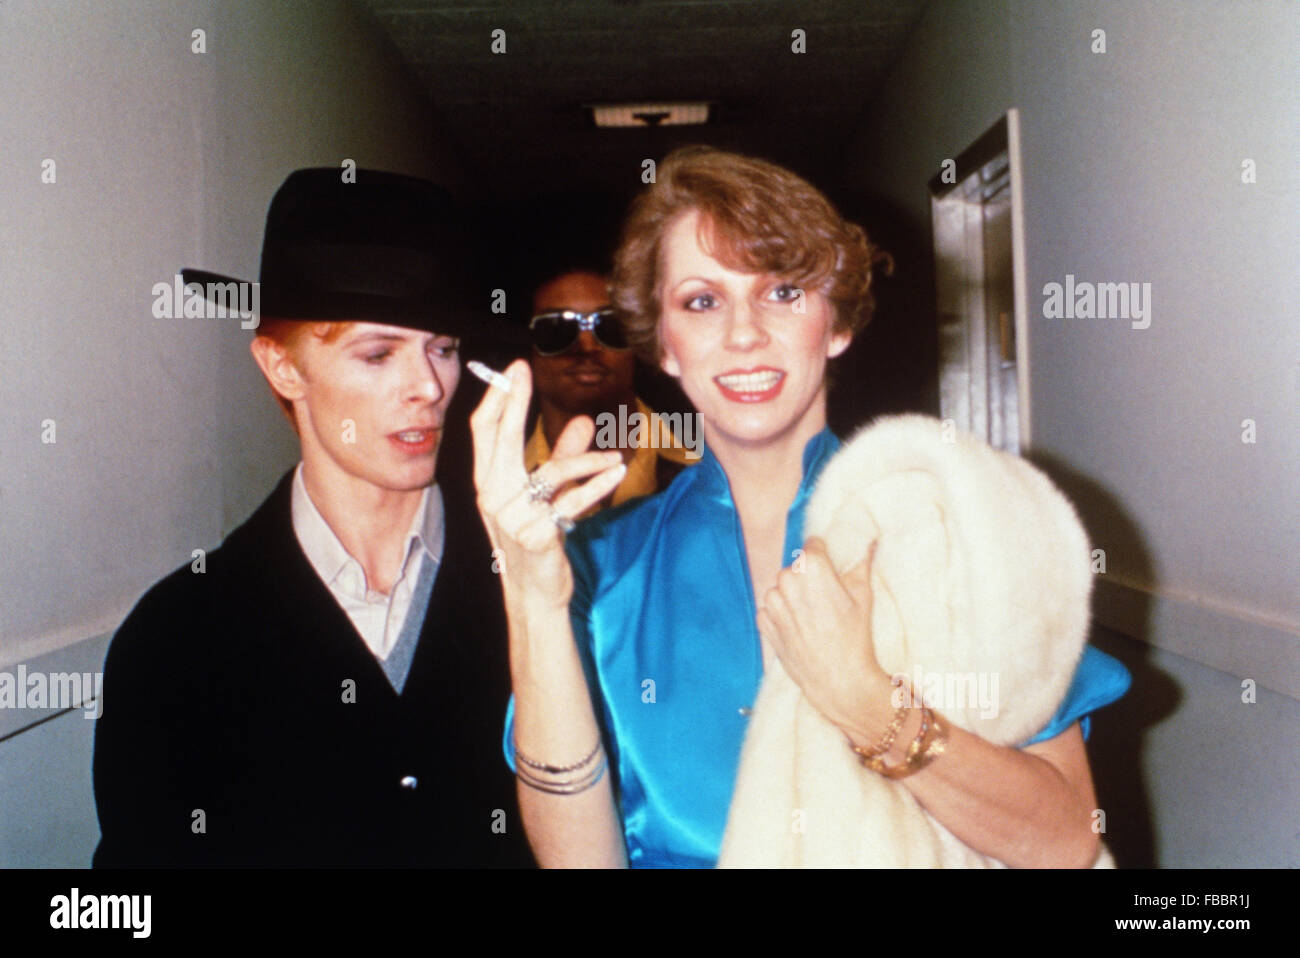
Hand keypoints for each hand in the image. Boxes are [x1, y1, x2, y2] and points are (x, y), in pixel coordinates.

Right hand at [469, 360, 625, 606]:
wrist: (535, 592)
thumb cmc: (537, 538)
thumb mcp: (545, 495)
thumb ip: (563, 457)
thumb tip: (584, 422)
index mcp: (488, 483)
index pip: (485, 434)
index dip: (497, 400)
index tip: (511, 369)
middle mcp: (493, 497)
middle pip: (501, 440)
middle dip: (513, 402)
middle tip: (524, 370)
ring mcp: (512, 518)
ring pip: (551, 473)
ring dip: (587, 460)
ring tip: (614, 455)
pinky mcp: (538, 536)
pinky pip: (572, 502)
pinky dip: (597, 487)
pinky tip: (617, 472)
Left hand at [755, 537, 892, 742]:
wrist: (839, 681)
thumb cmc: (855, 637)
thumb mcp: (864, 596)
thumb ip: (861, 562)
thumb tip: (869, 542)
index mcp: (811, 567)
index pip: (813, 545)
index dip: (824, 557)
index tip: (832, 571)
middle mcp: (787, 579)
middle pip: (796, 567)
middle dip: (808, 578)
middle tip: (826, 600)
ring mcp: (772, 602)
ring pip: (782, 587)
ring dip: (793, 596)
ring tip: (814, 618)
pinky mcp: (764, 622)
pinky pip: (771, 608)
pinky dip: (783, 615)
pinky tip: (801, 629)